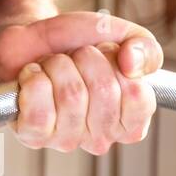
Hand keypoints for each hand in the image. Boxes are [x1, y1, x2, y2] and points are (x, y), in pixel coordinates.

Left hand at [0, 12, 163, 154]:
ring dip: (56, 65)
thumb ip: (145, 48)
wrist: (30, 40)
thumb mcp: (118, 35)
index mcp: (129, 121)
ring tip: (51, 66)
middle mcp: (101, 137)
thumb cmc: (74, 44)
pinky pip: (40, 110)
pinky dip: (33, 79)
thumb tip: (133, 64)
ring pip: (71, 95)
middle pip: (104, 91)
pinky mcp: (34, 136)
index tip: (103, 53)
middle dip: (84, 58)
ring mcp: (67, 139)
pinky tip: (33, 76)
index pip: (138, 95)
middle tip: (73, 58)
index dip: (116, 61)